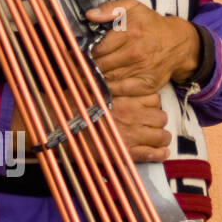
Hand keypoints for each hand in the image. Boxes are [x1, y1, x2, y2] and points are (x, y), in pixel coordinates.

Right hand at [11, 91, 170, 163]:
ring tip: (159, 138)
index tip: (146, 106)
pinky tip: (161, 153)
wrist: (59, 129)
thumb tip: (104, 68)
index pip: (152, 97)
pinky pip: (153, 153)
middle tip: (152, 123)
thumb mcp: (88, 86)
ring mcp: (131, 134)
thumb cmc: (71, 107)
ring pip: (161, 134)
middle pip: (159, 115)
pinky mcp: (127, 152)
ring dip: (161, 136)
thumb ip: (103, 81)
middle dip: (158, 119)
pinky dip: (159, 153)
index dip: (151, 103)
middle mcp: (131, 114)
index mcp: (125, 97)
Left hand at [85, 0, 200, 95]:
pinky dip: (109, 90)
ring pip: (108, 79)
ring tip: (88, 77)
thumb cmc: (151, 24)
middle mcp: (136, 52)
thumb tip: (90, 15)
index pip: (98, 49)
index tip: (81, 54)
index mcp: (130, 32)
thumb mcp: (132, 7)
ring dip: (96, 79)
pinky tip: (102, 86)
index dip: (86, 52)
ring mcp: (142, 70)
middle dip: (89, 66)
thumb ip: (110, 8)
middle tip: (83, 67)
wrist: (177, 43)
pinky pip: (120, 91)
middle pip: (101, 65)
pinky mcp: (146, 85)